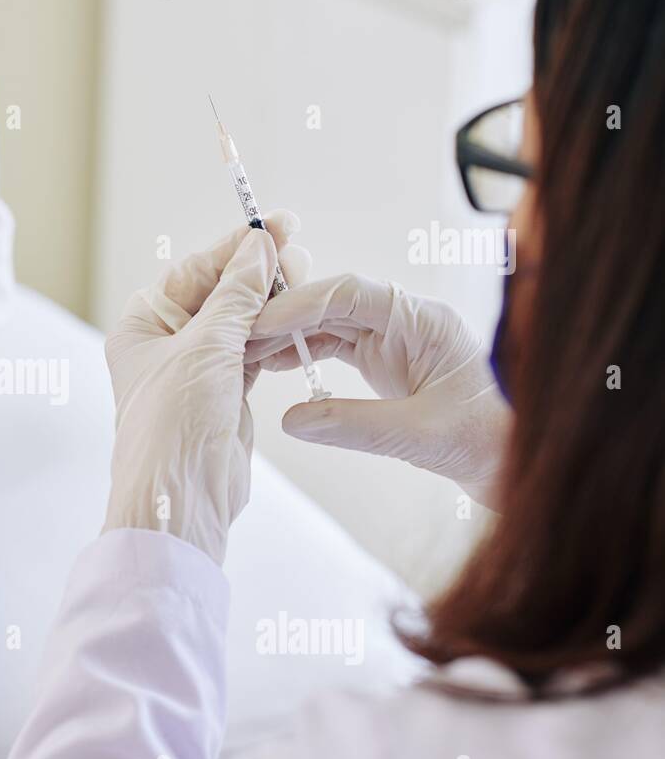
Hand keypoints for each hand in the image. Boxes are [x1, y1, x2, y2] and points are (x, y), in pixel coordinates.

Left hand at [102, 211, 309, 563]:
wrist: (180, 500)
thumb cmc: (175, 424)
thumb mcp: (206, 348)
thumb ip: (236, 295)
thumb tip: (260, 246)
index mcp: (142, 326)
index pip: (193, 270)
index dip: (236, 246)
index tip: (278, 225)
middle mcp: (164, 344)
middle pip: (217, 292)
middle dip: (258, 271)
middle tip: (301, 251)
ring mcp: (195, 371)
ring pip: (238, 322)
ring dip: (270, 302)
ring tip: (308, 277)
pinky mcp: (223, 394)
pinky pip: (252, 351)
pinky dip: (274, 334)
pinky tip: (298, 317)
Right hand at [246, 273, 510, 508]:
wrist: (521, 464)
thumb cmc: (491, 442)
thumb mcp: (420, 436)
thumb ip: (354, 424)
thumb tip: (291, 420)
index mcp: (424, 320)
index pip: (350, 294)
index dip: (299, 304)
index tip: (258, 325)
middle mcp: (407, 321)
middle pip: (333, 302)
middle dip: (283, 316)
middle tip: (237, 336)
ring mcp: (397, 341)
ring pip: (330, 324)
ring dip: (288, 335)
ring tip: (246, 351)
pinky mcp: (389, 364)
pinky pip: (338, 348)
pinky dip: (305, 355)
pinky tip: (276, 364)